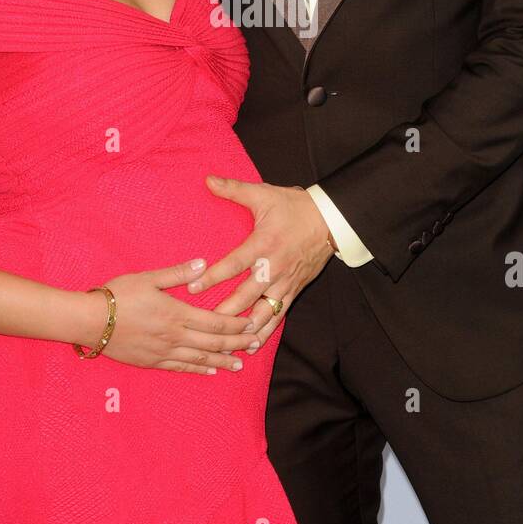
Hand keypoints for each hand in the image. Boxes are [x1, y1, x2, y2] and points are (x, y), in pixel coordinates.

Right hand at [86, 259, 260, 373]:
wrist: (89, 321)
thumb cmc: (118, 294)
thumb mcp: (149, 278)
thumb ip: (178, 273)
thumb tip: (204, 264)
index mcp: (176, 314)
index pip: (214, 322)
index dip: (235, 325)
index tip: (252, 324)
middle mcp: (174, 336)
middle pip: (212, 343)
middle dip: (236, 344)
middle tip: (255, 344)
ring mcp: (163, 352)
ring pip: (199, 359)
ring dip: (221, 361)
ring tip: (239, 365)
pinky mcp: (151, 362)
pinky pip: (180, 368)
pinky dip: (197, 370)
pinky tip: (209, 371)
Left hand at [187, 177, 333, 344]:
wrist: (330, 220)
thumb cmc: (294, 206)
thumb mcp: (264, 194)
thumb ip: (233, 189)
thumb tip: (207, 179)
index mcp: (263, 244)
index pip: (233, 264)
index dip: (212, 277)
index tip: (192, 287)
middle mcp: (273, 268)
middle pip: (246, 296)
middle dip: (225, 312)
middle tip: (203, 324)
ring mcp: (284, 282)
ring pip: (262, 312)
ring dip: (244, 328)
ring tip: (225, 343)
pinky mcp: (293, 290)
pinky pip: (278, 315)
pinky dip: (265, 331)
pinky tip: (251, 344)